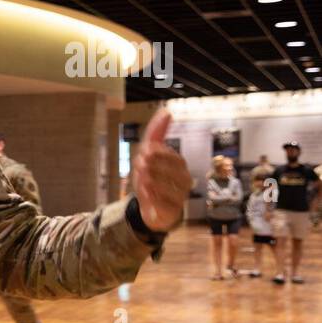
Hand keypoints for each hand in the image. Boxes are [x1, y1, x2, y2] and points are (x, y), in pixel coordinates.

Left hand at [133, 108, 191, 231]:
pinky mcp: (172, 211)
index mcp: (180, 165)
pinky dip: (149, 197)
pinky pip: (162, 203)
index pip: (169, 155)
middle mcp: (184, 180)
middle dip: (147, 167)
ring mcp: (180, 196)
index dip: (152, 154)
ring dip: (146, 181)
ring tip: (140, 180)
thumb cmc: (151, 178)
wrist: (149, 207)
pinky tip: (144, 194)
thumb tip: (166, 111)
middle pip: (166, 170)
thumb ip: (157, 133)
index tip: (141, 155)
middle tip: (138, 167)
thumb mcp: (149, 154)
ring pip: (163, 186)